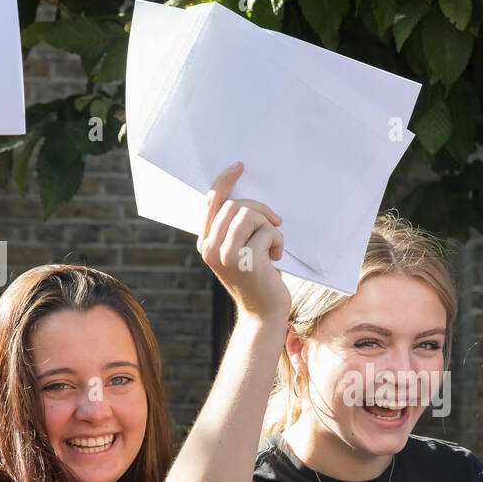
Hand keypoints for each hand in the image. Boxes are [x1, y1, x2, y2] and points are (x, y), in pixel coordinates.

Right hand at [198, 161, 290, 320]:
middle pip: (236, 205)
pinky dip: (278, 240)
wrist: (263, 314)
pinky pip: (267, 231)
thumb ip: (234, 229)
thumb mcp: (239, 252)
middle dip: (260, 210)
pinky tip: (276, 256)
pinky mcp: (247, 261)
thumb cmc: (256, 279)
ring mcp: (226, 255)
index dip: (225, 180)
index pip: (211, 202)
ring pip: (251, 215)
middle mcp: (210, 248)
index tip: (239, 167)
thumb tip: (247, 198)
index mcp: (204, 242)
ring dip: (269, 226)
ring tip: (273, 245)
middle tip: (274, 224)